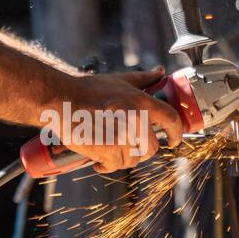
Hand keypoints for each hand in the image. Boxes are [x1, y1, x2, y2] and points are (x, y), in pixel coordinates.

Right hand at [54, 67, 183, 172]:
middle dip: (142, 149)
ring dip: (123, 158)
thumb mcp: (118, 80)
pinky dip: (106, 166)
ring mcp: (123, 138)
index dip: (176, 133)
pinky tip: (98, 160)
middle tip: (128, 145)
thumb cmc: (86, 89)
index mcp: (142, 102)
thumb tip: (160, 72)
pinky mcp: (108, 151)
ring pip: (133, 159)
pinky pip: (114, 166)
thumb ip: (142, 79)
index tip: (174, 140)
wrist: (62, 100)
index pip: (171, 120)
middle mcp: (136, 120)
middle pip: (152, 147)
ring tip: (110, 149)